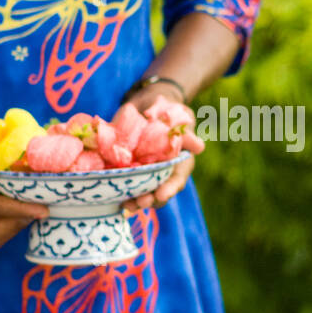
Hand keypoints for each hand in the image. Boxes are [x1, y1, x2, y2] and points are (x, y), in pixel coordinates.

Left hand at [118, 87, 195, 213]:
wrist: (149, 106)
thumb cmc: (170, 111)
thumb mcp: (180, 116)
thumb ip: (186, 132)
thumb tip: (199, 147)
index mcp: (179, 162)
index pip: (177, 179)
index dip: (170, 189)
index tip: (161, 194)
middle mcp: (164, 172)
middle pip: (159, 192)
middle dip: (150, 199)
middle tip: (140, 201)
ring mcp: (147, 174)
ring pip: (143, 194)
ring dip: (135, 202)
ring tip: (126, 206)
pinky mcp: (131, 171)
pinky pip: (127, 185)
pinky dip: (120, 193)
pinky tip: (112, 198)